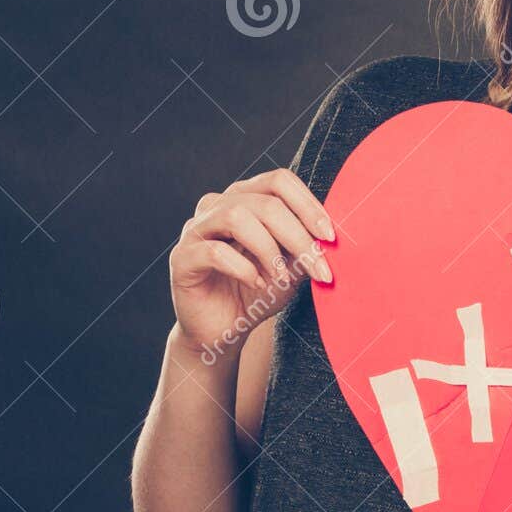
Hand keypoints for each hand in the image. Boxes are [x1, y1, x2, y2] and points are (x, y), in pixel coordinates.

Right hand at [169, 170, 334, 356]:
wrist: (222, 330)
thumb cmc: (255, 294)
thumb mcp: (290, 269)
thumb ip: (304, 249)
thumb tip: (329, 237)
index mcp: (244, 198)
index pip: (278, 181)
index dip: (307, 204)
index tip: (330, 236)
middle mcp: (217, 206)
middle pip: (264, 202)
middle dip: (298, 235)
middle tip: (318, 266)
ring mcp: (196, 229)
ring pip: (237, 217)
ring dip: (269, 249)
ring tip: (282, 278)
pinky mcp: (182, 257)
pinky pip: (214, 252)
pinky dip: (243, 269)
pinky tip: (256, 284)